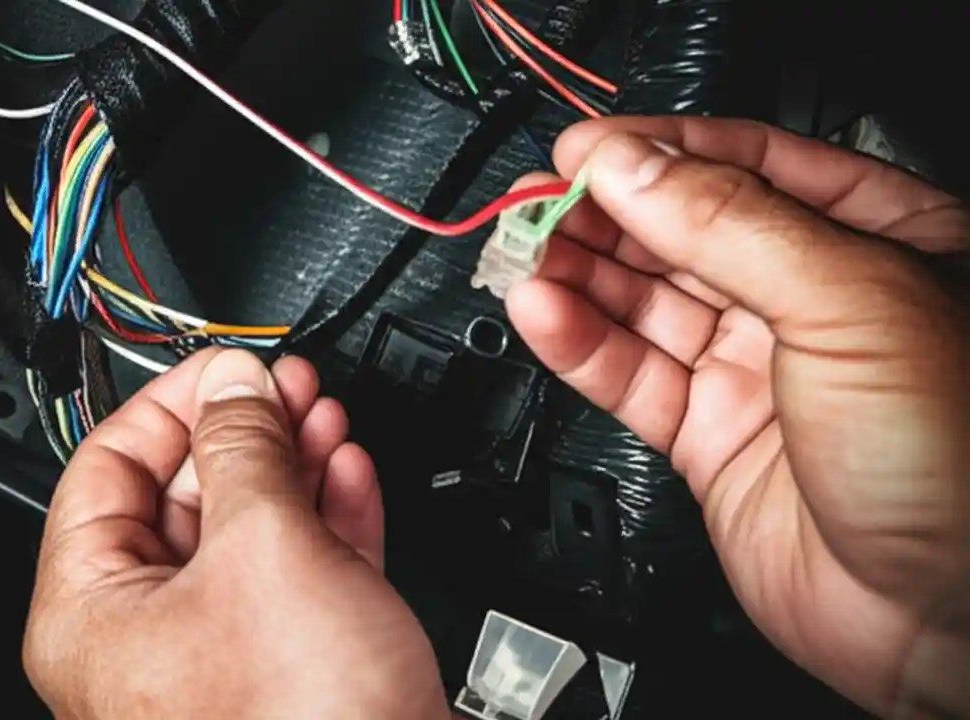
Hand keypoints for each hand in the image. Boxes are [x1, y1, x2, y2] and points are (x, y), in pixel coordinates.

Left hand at [23, 349, 445, 719]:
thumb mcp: (264, 546)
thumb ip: (244, 446)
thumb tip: (235, 384)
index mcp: (90, 617)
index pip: (105, 471)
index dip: (169, 404)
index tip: (225, 365)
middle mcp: (143, 643)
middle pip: (182, 498)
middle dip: (243, 431)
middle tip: (285, 386)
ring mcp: (219, 657)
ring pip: (246, 531)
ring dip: (289, 465)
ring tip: (323, 416)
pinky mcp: (287, 668)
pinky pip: (293, 573)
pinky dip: (321, 518)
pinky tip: (345, 473)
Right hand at [507, 117, 968, 717]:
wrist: (944, 622)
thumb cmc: (961, 463)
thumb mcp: (851, 303)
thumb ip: (730, 225)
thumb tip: (634, 168)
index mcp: (874, 242)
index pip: (745, 168)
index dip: (660, 155)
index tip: (585, 153)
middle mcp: (811, 301)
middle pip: (683, 233)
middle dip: (605, 215)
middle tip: (538, 205)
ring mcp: (757, 372)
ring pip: (646, 304)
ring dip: (579, 276)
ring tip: (525, 255)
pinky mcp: (710, 437)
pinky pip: (630, 376)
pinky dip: (580, 345)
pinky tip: (544, 313)